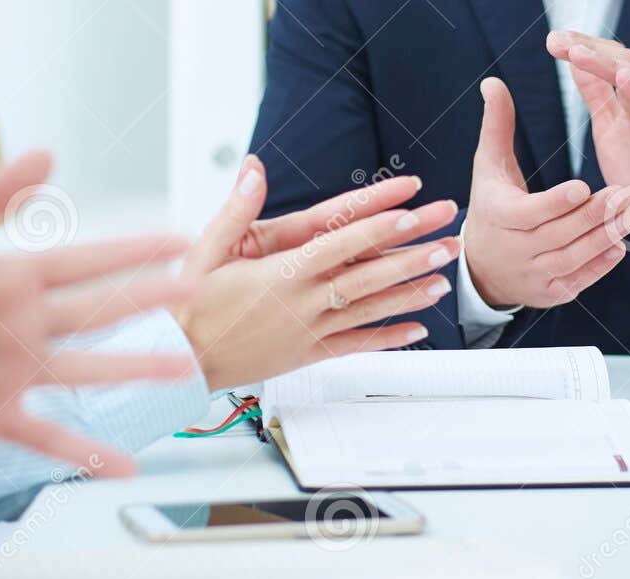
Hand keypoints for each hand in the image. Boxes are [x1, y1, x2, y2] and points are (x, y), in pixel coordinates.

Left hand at [0, 153, 201, 476]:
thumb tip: (47, 160)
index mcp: (14, 279)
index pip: (91, 259)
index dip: (138, 250)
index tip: (183, 240)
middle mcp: (26, 324)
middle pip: (104, 310)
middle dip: (153, 299)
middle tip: (202, 288)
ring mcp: (15, 370)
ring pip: (92, 370)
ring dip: (138, 370)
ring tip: (187, 372)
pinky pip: (48, 436)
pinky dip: (86, 454)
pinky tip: (124, 467)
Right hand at [172, 155, 457, 388]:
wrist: (181, 358)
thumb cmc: (193, 304)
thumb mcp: (207, 250)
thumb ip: (236, 209)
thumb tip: (253, 169)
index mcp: (282, 271)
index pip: (341, 243)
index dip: (380, 228)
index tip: (411, 213)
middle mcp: (303, 301)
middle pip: (368, 274)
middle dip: (412, 256)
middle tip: (448, 243)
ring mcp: (309, 329)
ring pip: (369, 310)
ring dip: (410, 294)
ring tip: (443, 281)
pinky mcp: (308, 352)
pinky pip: (356, 344)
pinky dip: (389, 338)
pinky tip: (418, 330)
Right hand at [463, 77, 628, 307]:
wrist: (482, 265)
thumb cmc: (492, 205)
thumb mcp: (489, 166)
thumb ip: (497, 125)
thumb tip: (493, 82)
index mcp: (498, 217)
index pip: (530, 213)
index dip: (557, 203)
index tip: (583, 187)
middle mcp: (514, 251)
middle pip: (558, 235)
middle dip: (592, 216)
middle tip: (624, 194)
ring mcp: (532, 276)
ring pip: (572, 259)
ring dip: (603, 238)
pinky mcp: (549, 294)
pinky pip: (579, 280)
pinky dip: (600, 265)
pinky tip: (620, 244)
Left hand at [548, 30, 629, 253]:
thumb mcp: (610, 128)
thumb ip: (598, 95)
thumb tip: (576, 62)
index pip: (612, 58)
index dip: (583, 46)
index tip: (552, 40)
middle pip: (624, 61)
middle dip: (589, 48)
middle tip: (557, 40)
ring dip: (607, 64)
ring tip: (578, 52)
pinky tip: (621, 78)